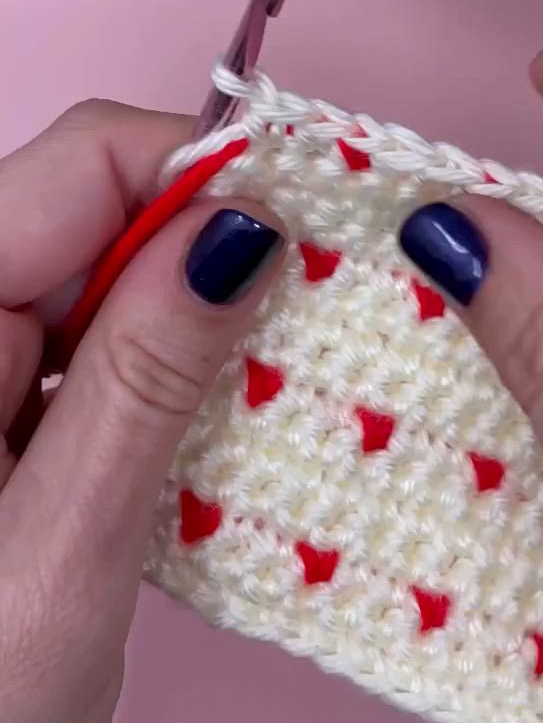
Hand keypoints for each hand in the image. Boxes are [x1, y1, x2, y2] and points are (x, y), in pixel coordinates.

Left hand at [0, 100, 282, 722]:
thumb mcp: (60, 557)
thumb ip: (146, 380)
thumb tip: (247, 226)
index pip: (84, 165)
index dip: (206, 171)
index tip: (320, 227)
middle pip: (100, 210)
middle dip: (220, 242)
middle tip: (330, 315)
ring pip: (112, 282)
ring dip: (207, 318)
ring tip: (295, 382)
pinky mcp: (3, 429)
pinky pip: (103, 356)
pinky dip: (176, 377)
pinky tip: (231, 432)